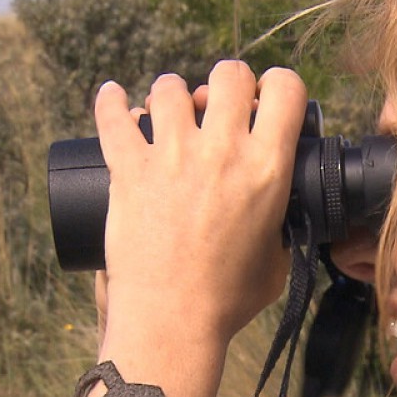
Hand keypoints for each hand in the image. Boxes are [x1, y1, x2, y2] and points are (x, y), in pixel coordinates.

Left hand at [95, 61, 307, 355]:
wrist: (172, 322)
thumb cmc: (227, 301)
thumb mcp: (277, 260)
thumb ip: (282, 226)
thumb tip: (282, 215)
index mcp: (267, 168)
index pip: (285, 89)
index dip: (278, 85)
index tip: (267, 97)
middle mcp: (222, 151)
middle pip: (227, 74)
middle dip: (225, 82)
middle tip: (217, 104)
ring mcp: (171, 156)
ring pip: (170, 87)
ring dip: (171, 94)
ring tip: (168, 111)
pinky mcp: (128, 169)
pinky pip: (113, 116)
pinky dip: (111, 101)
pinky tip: (113, 95)